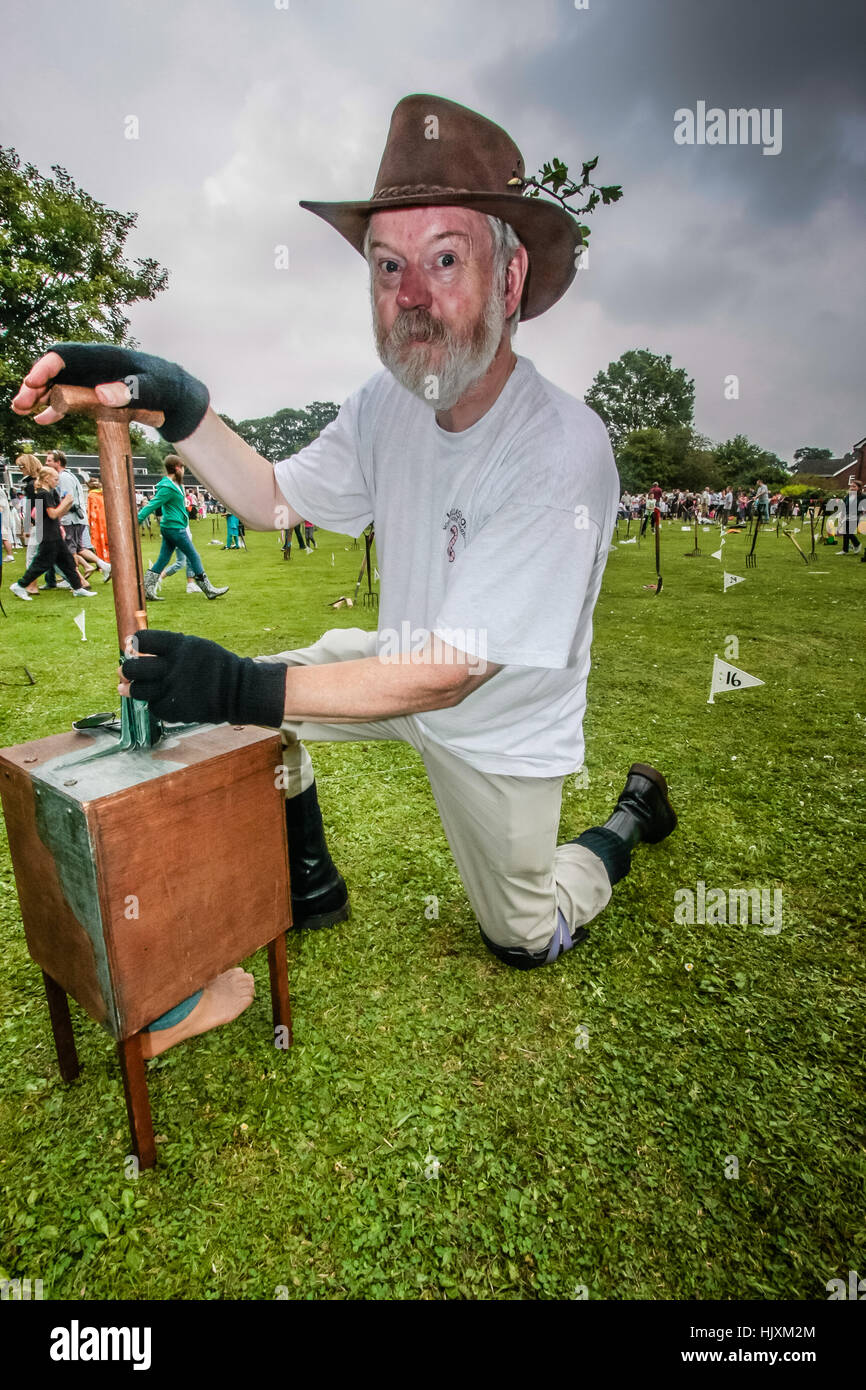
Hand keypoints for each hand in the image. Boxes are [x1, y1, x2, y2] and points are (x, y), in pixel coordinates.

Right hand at [11, 343, 209, 442]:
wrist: (175, 395)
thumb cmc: (166, 386)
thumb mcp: (155, 388)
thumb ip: (132, 390)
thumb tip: (102, 393)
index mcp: (104, 357)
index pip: (69, 355)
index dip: (48, 366)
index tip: (33, 381)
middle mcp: (93, 366)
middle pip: (56, 371)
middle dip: (36, 385)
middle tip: (20, 403)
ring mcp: (92, 381)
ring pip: (58, 386)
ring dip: (38, 397)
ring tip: (21, 410)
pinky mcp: (94, 396)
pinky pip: (69, 401)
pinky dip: (54, 409)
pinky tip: (40, 419)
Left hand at [119, 630, 286, 727]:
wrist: (237, 690)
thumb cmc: (213, 665)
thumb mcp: (195, 646)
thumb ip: (167, 648)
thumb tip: (134, 651)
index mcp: (179, 645)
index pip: (143, 640)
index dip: (135, 644)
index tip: (133, 648)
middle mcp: (174, 666)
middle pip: (133, 668)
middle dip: (126, 669)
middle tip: (126, 671)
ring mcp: (173, 689)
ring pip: (137, 690)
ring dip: (131, 689)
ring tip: (129, 688)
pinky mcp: (174, 709)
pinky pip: (152, 706)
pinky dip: (154, 703)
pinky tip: (159, 698)